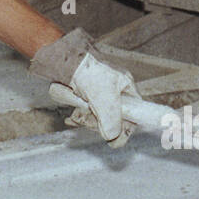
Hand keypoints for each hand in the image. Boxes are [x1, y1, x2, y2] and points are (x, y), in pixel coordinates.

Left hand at [29, 28, 138, 147]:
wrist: (65, 60)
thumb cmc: (89, 73)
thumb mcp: (106, 101)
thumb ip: (113, 122)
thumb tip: (113, 137)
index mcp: (126, 88)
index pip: (133, 114)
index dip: (125, 128)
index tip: (115, 138)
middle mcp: (113, 91)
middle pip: (112, 118)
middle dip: (98, 122)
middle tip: (88, 118)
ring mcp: (98, 93)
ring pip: (96, 117)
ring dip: (86, 119)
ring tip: (77, 112)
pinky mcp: (83, 95)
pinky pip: (84, 113)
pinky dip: (78, 116)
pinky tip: (71, 118)